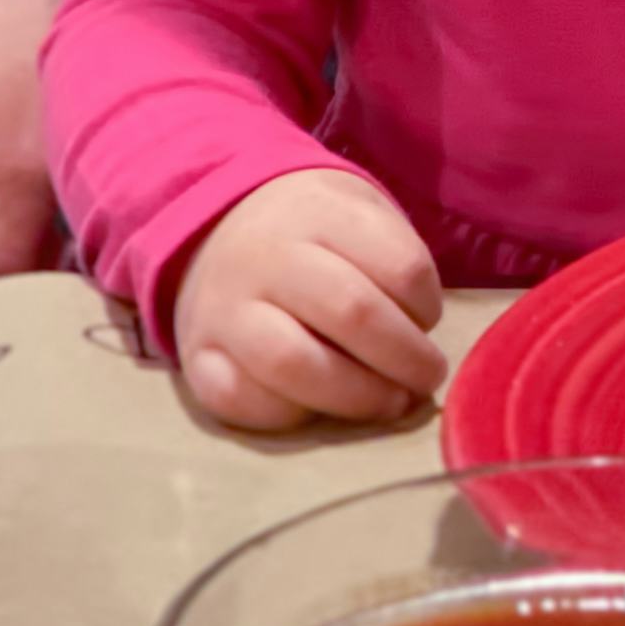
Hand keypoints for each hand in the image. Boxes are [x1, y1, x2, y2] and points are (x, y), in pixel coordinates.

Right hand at [169, 169, 446, 432]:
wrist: (215, 229)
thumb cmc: (312, 237)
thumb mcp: (357, 216)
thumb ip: (394, 266)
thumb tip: (421, 353)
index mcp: (318, 210)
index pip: (399, 266)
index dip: (427, 307)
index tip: (427, 321)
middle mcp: (264, 255)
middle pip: (352, 313)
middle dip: (405, 358)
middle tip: (425, 377)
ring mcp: (223, 307)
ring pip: (292, 363)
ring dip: (357, 395)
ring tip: (387, 401)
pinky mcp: (197, 357)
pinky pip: (240, 399)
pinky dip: (290, 415)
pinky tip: (318, 407)